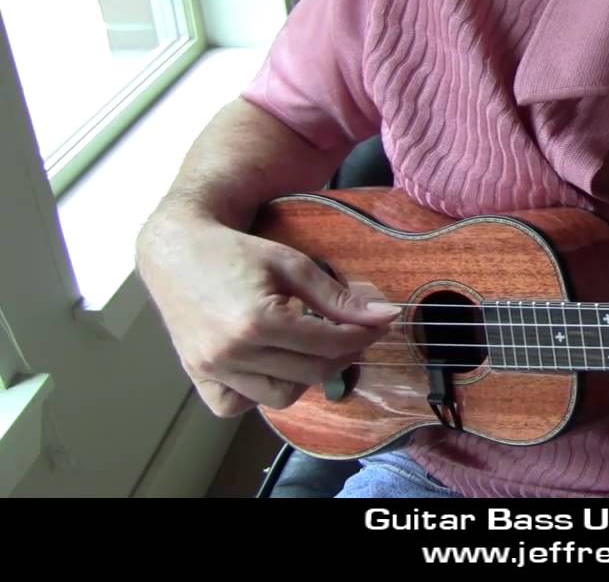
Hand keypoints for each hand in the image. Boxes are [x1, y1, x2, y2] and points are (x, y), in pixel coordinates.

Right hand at [137, 211, 400, 416]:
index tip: (379, 325)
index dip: (361, 336)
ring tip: (310, 349)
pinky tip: (270, 365)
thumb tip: (384, 316)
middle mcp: (232, 353)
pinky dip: (259, 393)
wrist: (174, 252)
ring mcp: (211, 370)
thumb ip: (337, 296)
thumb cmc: (234, 252)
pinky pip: (238, 405)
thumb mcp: (291, 264)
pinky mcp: (197, 377)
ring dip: (304, 378)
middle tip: (353, 335)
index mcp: (257, 322)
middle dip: (342, 356)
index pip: (327, 343)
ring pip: (279, 397)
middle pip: (310, 373)